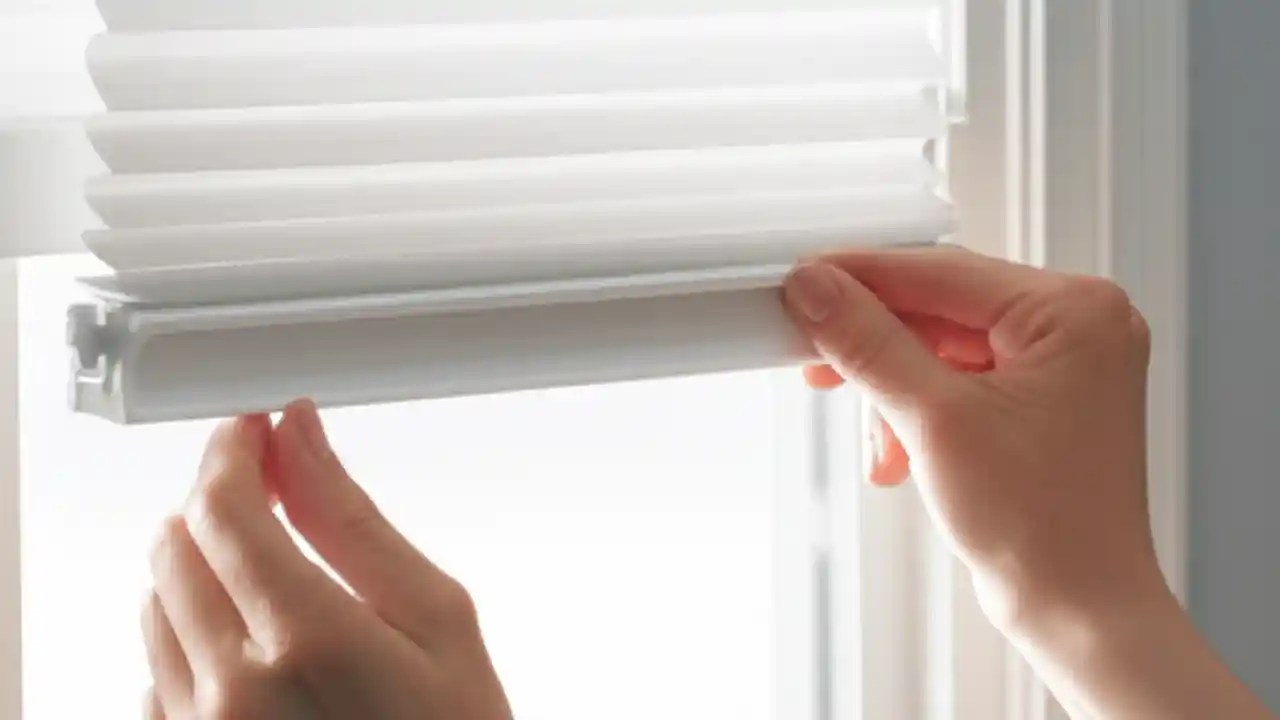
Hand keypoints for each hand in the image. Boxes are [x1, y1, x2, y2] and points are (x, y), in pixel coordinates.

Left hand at [141, 403, 511, 719]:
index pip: (224, 507)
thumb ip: (352, 520)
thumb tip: (302, 437)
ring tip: (274, 574)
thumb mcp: (437, 618)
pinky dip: (191, 631)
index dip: (234, 449)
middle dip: (220, 501)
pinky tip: (254, 641)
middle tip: (274, 490)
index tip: (254, 428)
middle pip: (176, 544)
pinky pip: (152, 667)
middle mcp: (232, 691)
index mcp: (305, 641)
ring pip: (155, 601)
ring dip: (203, 565)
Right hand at [782, 247, 1272, 718]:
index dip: (860, 277)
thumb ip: (869, 344)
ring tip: (880, 445)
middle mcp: (1078, 326)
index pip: (941, 272)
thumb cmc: (1045, 528)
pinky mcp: (1041, 397)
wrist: (1081, 613)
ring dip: (895, 392)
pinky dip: (919, 411)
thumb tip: (816, 290)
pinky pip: (959, 379)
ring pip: (941, 347)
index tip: (802, 283)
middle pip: (939, 308)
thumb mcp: (937, 421)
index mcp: (1075, 312)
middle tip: (815, 359)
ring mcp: (1063, 363)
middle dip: (876, 349)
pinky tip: (899, 454)